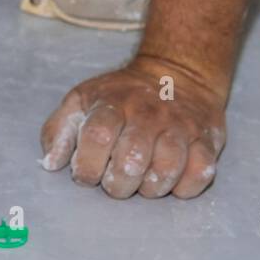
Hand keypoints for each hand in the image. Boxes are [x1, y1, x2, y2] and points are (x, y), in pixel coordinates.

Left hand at [40, 55, 226, 198]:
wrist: (178, 71)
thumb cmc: (120, 97)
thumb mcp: (81, 100)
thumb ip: (59, 130)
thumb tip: (51, 163)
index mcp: (113, 105)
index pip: (97, 138)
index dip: (86, 167)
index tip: (86, 174)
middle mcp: (149, 115)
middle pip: (132, 161)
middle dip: (117, 184)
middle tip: (116, 181)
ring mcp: (181, 127)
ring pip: (167, 170)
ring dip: (150, 188)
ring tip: (143, 182)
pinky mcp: (208, 139)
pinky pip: (200, 173)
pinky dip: (184, 187)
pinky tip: (171, 181)